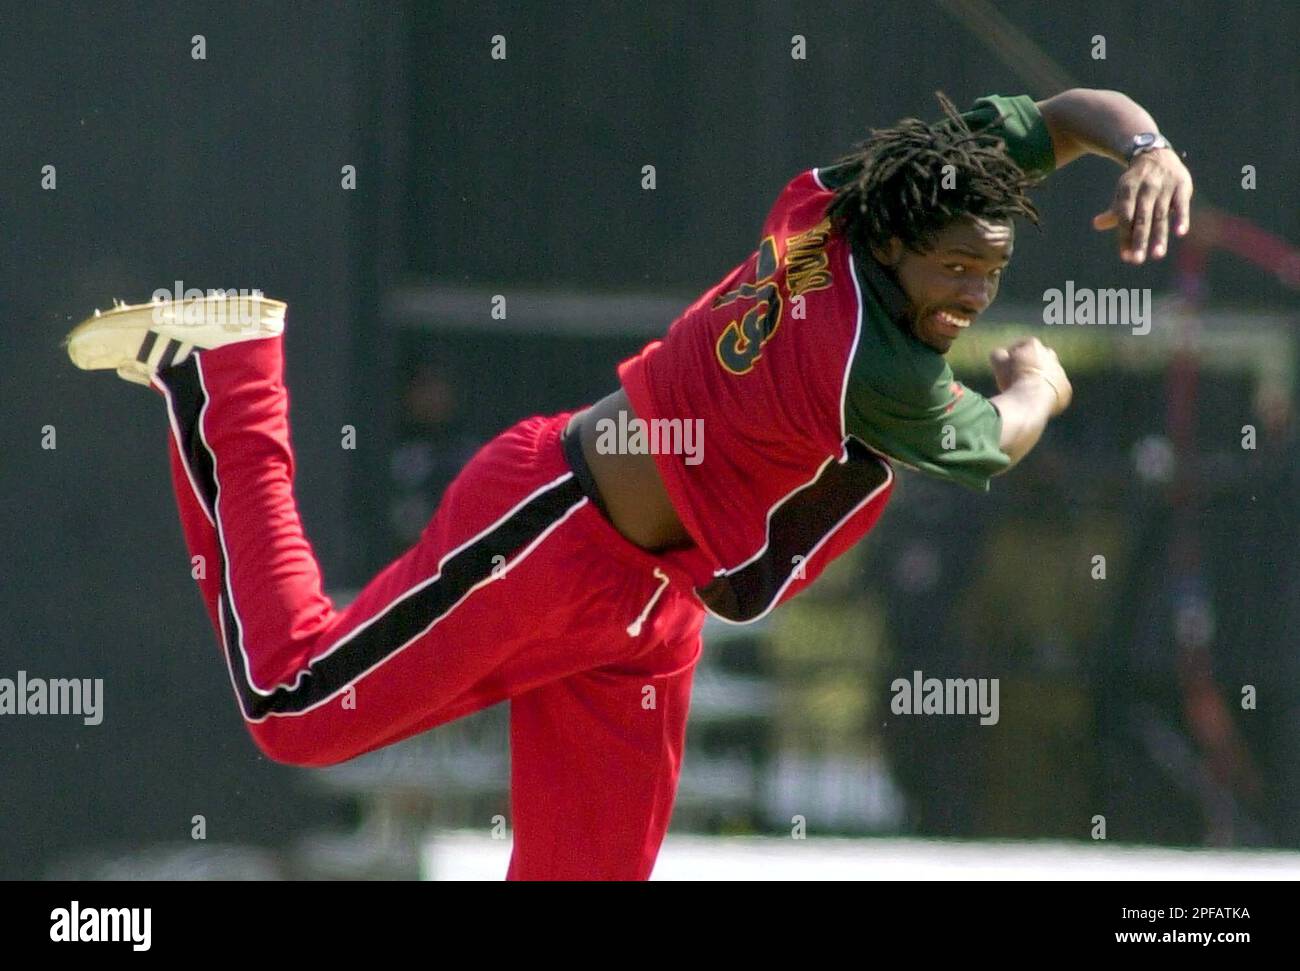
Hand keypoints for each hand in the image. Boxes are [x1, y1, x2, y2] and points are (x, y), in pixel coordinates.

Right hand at [990, 337, 1072, 416]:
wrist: (1032, 399)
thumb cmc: (1013, 379)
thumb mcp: (998, 364)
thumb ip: (998, 355)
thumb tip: (1000, 354)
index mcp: (1034, 345)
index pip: (1023, 345)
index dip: (1014, 355)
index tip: (1007, 366)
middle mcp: (1051, 355)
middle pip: (1040, 358)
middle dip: (1032, 365)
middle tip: (1019, 378)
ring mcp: (1061, 372)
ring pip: (1050, 374)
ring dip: (1041, 380)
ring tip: (1028, 392)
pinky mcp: (1067, 389)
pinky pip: (1057, 390)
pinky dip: (1049, 394)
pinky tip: (1037, 402)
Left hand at [1092, 147, 1192, 263]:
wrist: (1155, 154)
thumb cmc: (1136, 182)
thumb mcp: (1122, 193)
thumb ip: (1115, 211)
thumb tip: (1097, 224)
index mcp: (1127, 190)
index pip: (1125, 218)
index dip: (1125, 237)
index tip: (1126, 257)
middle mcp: (1145, 189)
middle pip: (1142, 219)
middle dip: (1139, 240)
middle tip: (1137, 260)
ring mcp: (1164, 187)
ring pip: (1161, 215)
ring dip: (1159, 236)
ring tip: (1157, 255)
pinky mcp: (1182, 185)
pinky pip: (1182, 204)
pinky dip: (1181, 218)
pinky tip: (1180, 233)